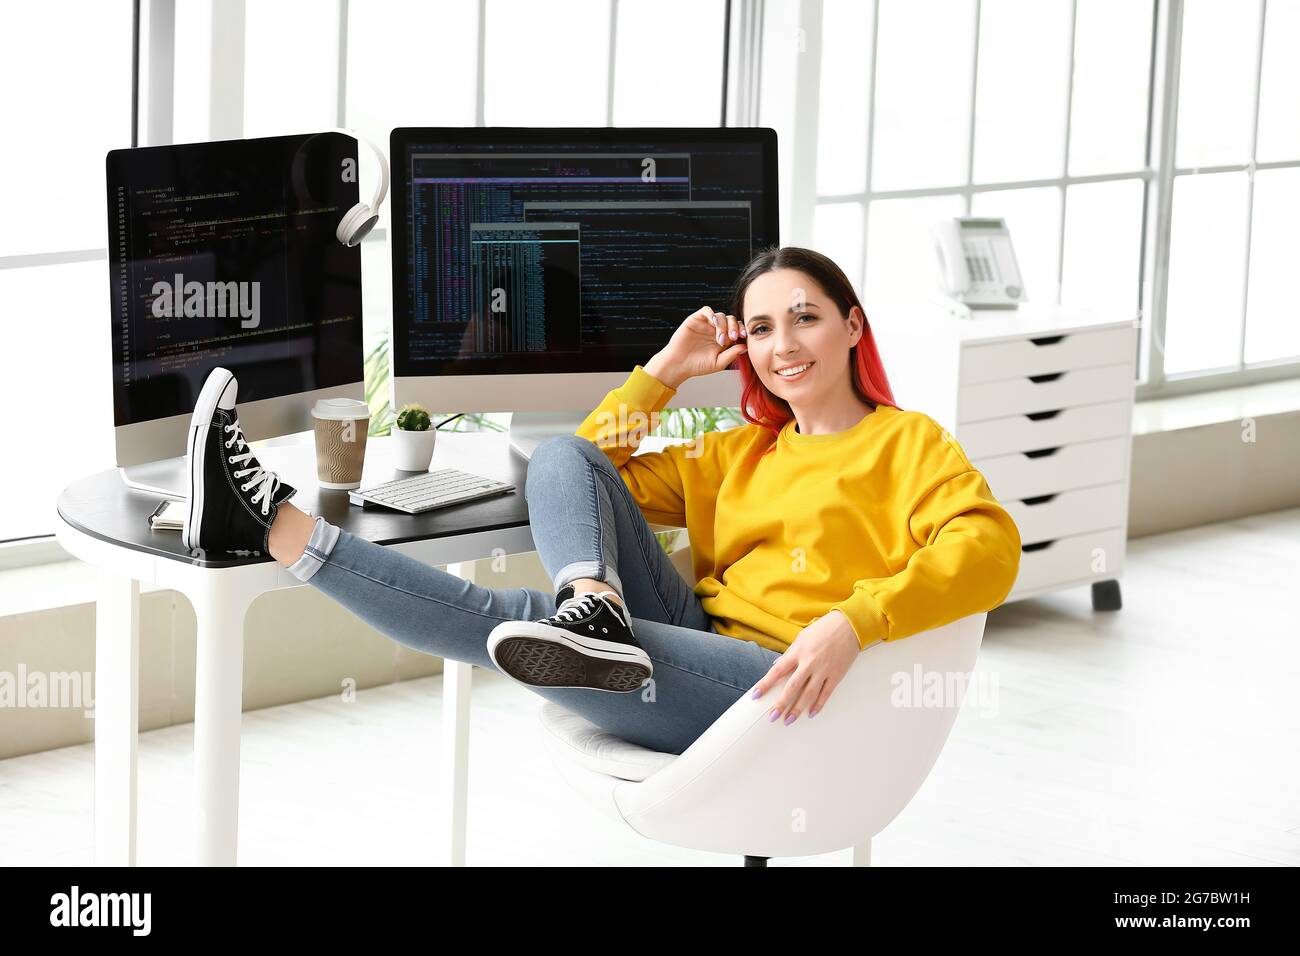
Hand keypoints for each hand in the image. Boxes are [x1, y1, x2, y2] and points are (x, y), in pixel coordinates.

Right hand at [644, 306, 748, 388]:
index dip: (742, 330)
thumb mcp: (718, 363)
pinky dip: (712, 314)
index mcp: (724, 339)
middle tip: (733, 338)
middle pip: (731, 320)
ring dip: (723, 326)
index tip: (744, 337)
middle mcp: (716, 330)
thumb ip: (732, 354)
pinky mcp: (696, 319)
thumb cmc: (697, 365)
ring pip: (721, 316)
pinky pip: (707, 310)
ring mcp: (706, 324)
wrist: (679, 365)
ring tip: (720, 339)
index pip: (737, 328)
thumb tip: (745, 346)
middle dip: (735, 327)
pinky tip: (714, 324)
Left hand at [750, 610, 860, 724]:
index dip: (765, 684)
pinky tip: (811, 713)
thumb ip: (789, 653)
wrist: (849, 625)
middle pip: (792, 687)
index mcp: (798, 652)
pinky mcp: (836, 675)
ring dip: (797, 709)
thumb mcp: (802, 637)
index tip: (756, 695)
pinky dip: (818, 705)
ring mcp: (823, 670)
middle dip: (781, 704)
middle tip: (772, 716)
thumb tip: (776, 666)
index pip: (777, 671)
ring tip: (789, 720)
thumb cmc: (824, 629)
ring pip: (808, 695)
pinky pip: (825, 694)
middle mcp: (810, 662)